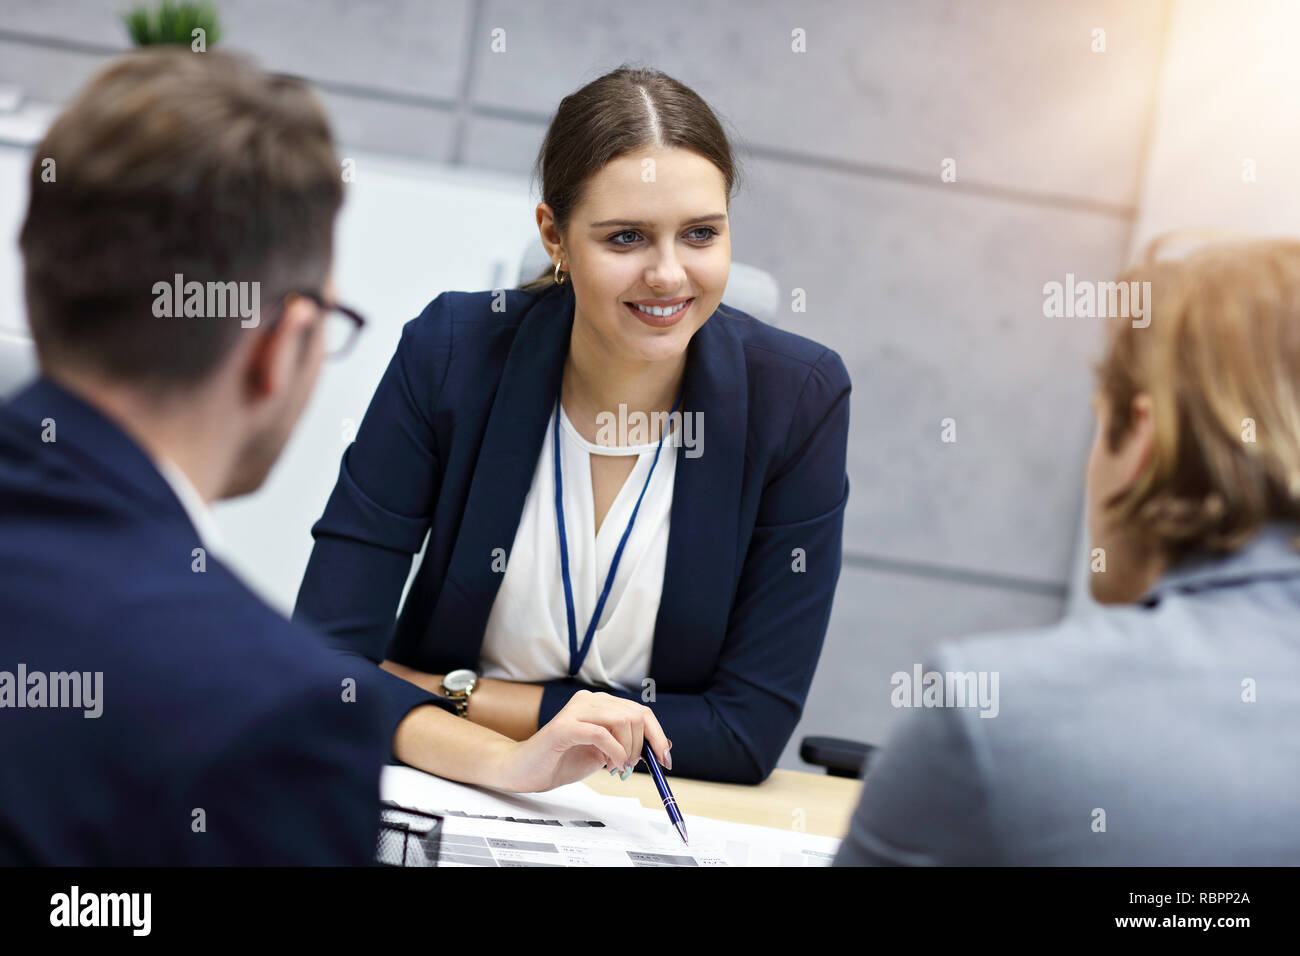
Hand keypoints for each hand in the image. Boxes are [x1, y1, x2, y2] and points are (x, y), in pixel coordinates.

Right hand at [492, 690, 671, 792]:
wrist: (524, 770)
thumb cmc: (560, 760)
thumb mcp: (603, 754)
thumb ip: (627, 746)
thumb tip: (661, 746)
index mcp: (599, 704)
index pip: (640, 712)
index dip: (658, 735)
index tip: (665, 759)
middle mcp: (589, 700)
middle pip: (635, 715)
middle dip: (642, 745)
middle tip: (632, 767)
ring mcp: (575, 711)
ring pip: (621, 720)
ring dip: (627, 750)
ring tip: (616, 767)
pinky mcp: (564, 727)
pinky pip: (601, 733)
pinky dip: (613, 751)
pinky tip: (610, 765)